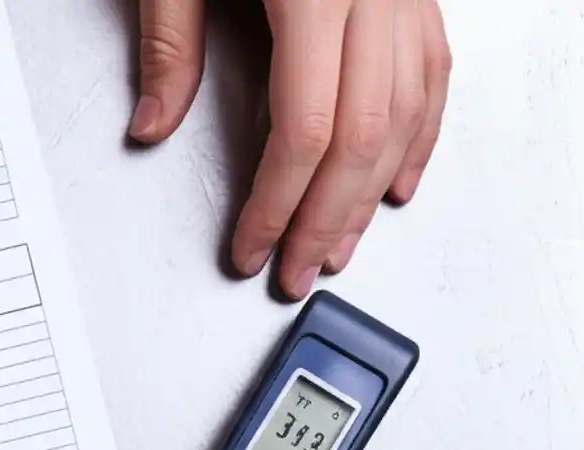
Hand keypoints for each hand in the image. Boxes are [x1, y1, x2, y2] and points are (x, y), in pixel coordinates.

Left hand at [130, 0, 451, 299]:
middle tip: (297, 270)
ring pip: (403, 114)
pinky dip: (417, 137)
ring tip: (337, 244)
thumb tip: (153, 125)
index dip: (278, 202)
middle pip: (361, 137)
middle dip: (327, 220)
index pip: (305, 130)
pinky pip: (431, 74)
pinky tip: (394, 182)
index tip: (253, 246)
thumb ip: (170, 44)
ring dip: (370, 193)